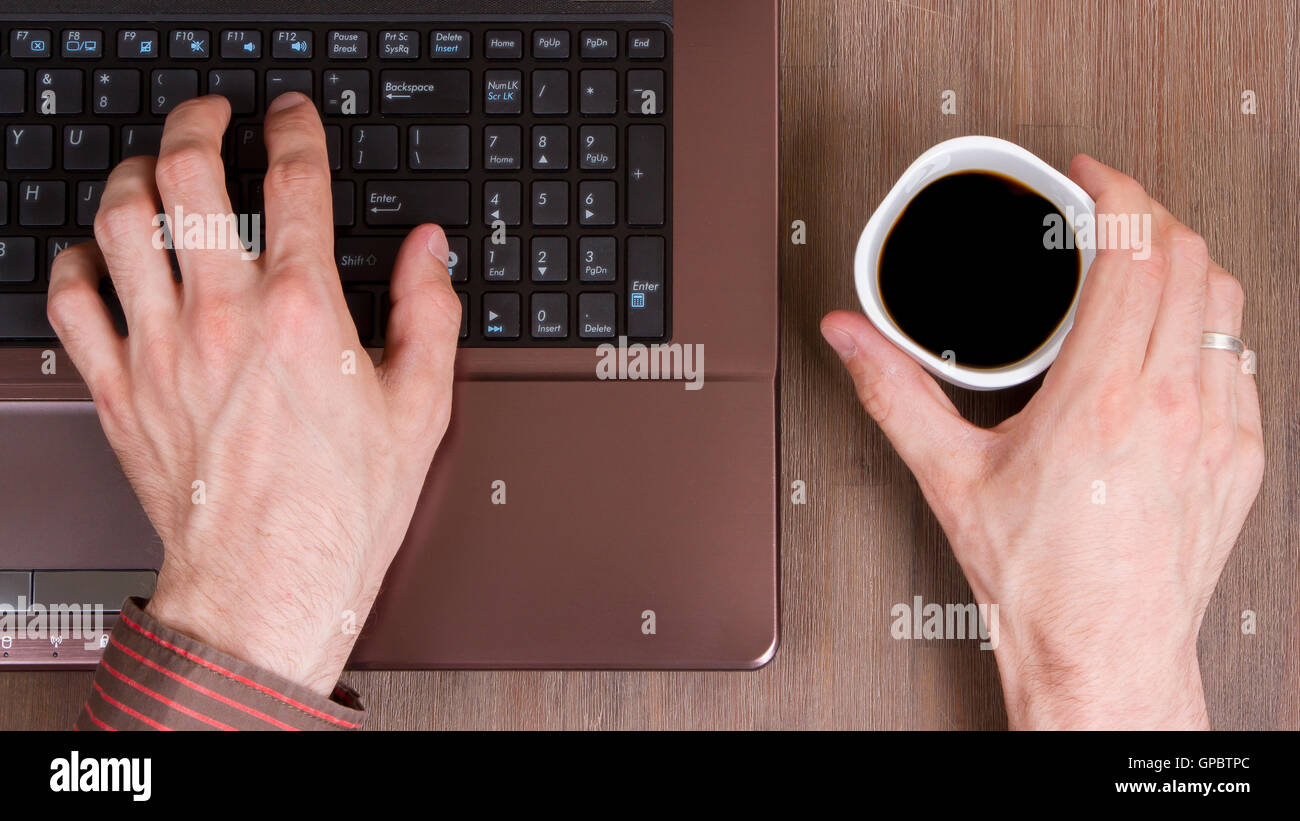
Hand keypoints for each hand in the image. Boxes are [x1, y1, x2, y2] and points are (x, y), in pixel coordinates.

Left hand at [46, 93, 460, 695]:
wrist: (267, 585)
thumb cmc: (340, 509)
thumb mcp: (419, 407)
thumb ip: (429, 312)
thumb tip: (427, 252)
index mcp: (301, 312)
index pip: (292, 182)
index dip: (294, 129)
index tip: (292, 116)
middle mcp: (222, 317)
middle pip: (185, 176)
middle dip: (197, 123)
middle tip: (212, 115)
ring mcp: (160, 350)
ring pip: (119, 222)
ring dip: (134, 176)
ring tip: (154, 168)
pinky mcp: (117, 388)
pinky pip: (70, 300)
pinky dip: (76, 262)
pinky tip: (98, 256)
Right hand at [821, 155, 1263, 728]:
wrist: (1103, 653)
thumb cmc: (1040, 580)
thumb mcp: (950, 475)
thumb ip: (893, 391)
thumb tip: (852, 339)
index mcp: (1102, 396)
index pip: (1134, 249)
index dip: (1116, 191)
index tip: (1090, 177)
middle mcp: (1171, 402)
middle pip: (1190, 257)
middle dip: (1148, 214)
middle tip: (1108, 212)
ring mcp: (1215, 428)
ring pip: (1227, 302)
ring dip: (1185, 266)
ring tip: (1138, 269)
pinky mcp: (1239, 456)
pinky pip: (1238, 359)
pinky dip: (1205, 327)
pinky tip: (1167, 344)